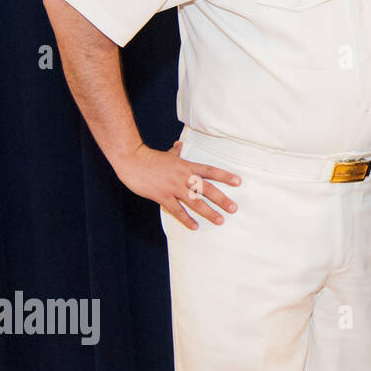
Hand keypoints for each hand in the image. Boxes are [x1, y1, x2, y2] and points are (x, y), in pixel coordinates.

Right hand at [115, 140, 240, 230]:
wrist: (131, 159)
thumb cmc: (149, 157)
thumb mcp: (167, 154)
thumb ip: (176, 151)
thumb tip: (180, 144)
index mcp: (186, 166)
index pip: (210, 171)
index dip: (225, 176)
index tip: (238, 182)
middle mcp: (183, 177)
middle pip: (206, 189)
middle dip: (221, 199)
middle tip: (233, 209)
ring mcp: (173, 187)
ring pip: (194, 202)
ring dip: (208, 212)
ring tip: (220, 220)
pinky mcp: (162, 196)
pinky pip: (177, 210)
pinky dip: (186, 219)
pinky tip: (195, 226)